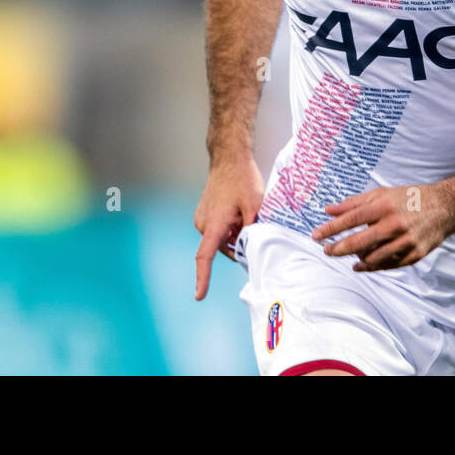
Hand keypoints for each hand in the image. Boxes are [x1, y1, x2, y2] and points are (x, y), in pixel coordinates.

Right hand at [193, 153, 263, 299]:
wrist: (229, 159)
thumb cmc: (242, 179)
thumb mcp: (255, 206)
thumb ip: (252, 231)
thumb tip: (251, 249)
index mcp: (214, 224)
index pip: (205, 257)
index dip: (203, 278)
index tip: (199, 296)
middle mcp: (203, 224)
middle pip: (221, 249)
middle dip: (238, 246)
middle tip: (253, 228)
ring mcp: (202, 219)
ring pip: (221, 240)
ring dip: (234, 235)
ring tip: (245, 215)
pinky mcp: (204, 215)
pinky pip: (218, 230)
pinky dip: (229, 228)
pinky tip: (238, 213)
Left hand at [311, 184, 454, 271]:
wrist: (445, 208)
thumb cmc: (409, 199)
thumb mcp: (382, 194)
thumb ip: (354, 203)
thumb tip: (328, 210)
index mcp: (385, 206)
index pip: (351, 219)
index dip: (331, 228)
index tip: (316, 235)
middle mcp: (395, 224)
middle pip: (359, 242)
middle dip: (337, 248)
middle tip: (326, 250)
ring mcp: (406, 241)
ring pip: (372, 257)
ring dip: (356, 257)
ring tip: (348, 252)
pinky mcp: (415, 254)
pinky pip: (387, 265)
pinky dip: (370, 267)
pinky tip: (360, 265)